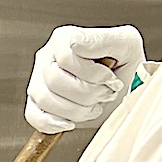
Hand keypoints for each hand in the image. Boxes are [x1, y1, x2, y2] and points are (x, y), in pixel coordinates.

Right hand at [26, 25, 143, 133]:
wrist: (127, 94)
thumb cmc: (127, 69)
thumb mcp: (127, 45)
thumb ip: (103, 39)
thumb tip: (75, 43)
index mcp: (65, 38)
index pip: (65, 57)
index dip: (91, 73)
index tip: (110, 78)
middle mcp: (48, 57)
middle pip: (54, 80)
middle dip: (87, 94)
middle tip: (106, 94)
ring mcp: (39, 80)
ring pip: (45, 99)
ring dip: (76, 110)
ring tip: (94, 105)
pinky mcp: (36, 104)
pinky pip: (34, 116)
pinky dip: (53, 123)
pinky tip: (71, 122)